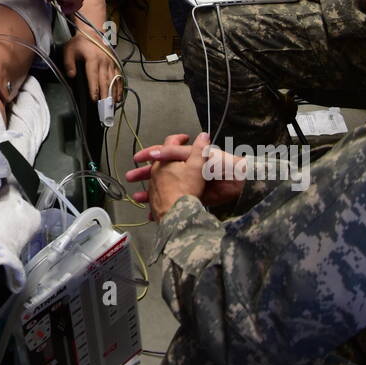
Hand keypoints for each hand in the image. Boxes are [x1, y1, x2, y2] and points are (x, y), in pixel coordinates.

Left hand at [63, 31, 121, 102]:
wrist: (92, 31)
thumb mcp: (69, 50)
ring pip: (113, 79)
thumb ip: (68, 63)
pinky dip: (119, 86)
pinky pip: (118, 76)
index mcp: (92, 58)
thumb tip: (71, 76)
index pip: (93, 76)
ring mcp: (110, 62)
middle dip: (105, 94)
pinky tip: (119, 95)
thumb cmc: (79, 43)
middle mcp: (103, 61)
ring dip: (114, 92)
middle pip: (105, 80)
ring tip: (114, 103)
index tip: (94, 99)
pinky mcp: (114, 62)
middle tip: (105, 106)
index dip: (94, 88)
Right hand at [127, 132, 244, 216]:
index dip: (151, 153)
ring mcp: (187, 184)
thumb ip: (181, 152)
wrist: (236, 185)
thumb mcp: (198, 158)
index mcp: (186, 157)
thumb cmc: (219, 167)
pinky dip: (162, 208)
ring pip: (164, 188)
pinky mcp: (192, 198)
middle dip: (144, 174)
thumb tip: (161, 149)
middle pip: (161, 170)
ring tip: (136, 197)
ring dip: (149, 192)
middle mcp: (185, 169)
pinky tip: (152, 214)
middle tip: (129, 177)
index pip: (165, 152)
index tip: (138, 158)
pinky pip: (173, 203)